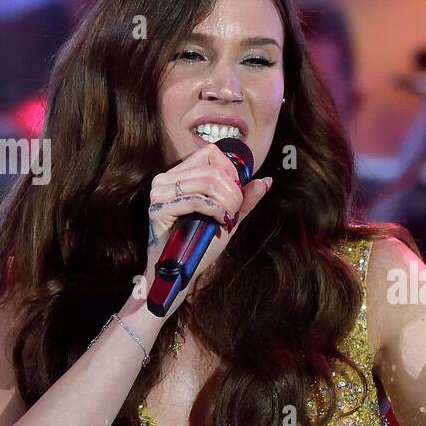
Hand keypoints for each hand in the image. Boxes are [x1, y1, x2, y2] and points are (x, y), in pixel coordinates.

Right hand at [142, 143, 272, 311]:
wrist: (183, 272)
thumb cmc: (202, 243)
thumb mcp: (228, 217)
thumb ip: (245, 199)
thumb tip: (266, 180)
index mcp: (180, 174)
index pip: (211, 153)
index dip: (231, 171)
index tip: (237, 195)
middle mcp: (166, 179)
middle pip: (213, 168)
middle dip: (233, 191)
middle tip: (235, 211)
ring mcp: (159, 193)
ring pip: (206, 181)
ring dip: (226, 201)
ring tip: (227, 218)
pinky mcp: (158, 209)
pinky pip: (195, 200)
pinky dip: (215, 209)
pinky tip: (219, 220)